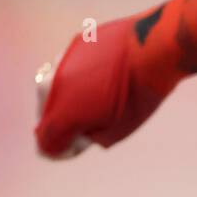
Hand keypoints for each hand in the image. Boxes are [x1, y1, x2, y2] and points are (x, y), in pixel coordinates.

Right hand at [34, 19, 164, 157]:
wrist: (150, 51)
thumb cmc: (138, 96)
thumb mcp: (117, 130)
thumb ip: (92, 137)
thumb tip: (80, 136)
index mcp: (63, 113)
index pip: (46, 140)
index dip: (56, 150)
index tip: (69, 152)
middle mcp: (53, 87)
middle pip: (46, 113)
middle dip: (60, 125)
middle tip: (82, 132)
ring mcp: (60, 62)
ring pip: (53, 88)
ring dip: (66, 99)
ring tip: (93, 105)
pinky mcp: (73, 45)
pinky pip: (66, 68)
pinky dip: (76, 79)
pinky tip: (98, 81)